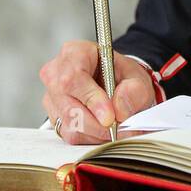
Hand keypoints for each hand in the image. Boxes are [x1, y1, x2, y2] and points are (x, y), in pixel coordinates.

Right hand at [39, 40, 156, 144]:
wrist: (119, 87)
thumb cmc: (123, 77)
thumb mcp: (137, 78)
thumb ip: (134, 91)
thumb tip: (119, 109)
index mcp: (75, 53)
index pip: (73, 77)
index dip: (91, 99)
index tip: (110, 116)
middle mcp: (56, 73)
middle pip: (67, 104)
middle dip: (96, 123)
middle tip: (118, 127)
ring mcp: (52, 97)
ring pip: (69, 124)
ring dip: (96, 132)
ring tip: (116, 127)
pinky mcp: (55, 117)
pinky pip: (71, 135)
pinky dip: (92, 137)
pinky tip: (104, 129)